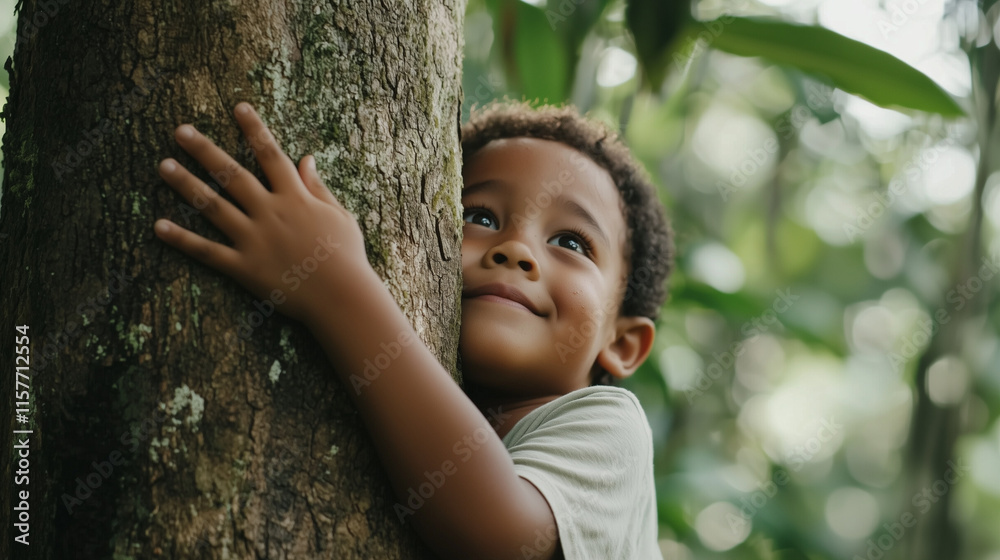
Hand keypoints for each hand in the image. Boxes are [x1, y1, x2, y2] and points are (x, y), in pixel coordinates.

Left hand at [154, 102, 369, 325]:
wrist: (343, 298)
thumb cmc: (347, 257)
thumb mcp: (340, 216)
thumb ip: (319, 187)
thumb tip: (306, 159)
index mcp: (296, 198)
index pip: (271, 155)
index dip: (255, 130)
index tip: (238, 107)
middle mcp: (271, 213)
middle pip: (233, 174)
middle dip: (205, 150)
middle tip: (180, 130)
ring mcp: (255, 240)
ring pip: (214, 207)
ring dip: (186, 184)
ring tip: (163, 165)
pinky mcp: (244, 268)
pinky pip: (208, 251)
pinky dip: (182, 239)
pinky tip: (158, 226)